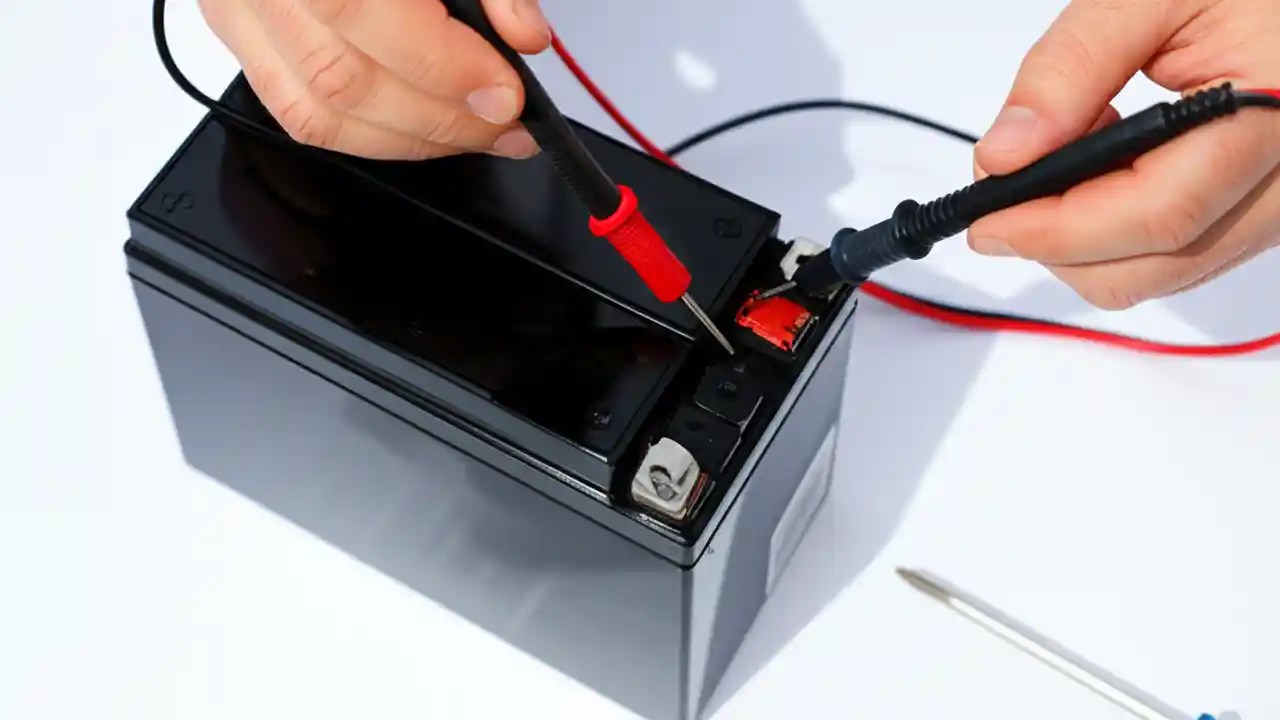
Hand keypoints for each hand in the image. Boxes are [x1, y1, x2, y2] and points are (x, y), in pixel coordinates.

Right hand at [198, 0, 549, 159]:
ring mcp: (237, 7)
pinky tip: (421, 127)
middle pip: (344, 80)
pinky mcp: (238, 33)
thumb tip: (523, 37)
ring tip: (474, 133)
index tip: (508, 95)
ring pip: (318, 113)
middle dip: (442, 120)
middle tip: (507, 127)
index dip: (445, 69)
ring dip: (410, 139)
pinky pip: (297, 114)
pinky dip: (369, 134)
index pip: (360, 14)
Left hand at [968, 0, 1279, 309]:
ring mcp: (1279, 206)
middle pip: (1153, 266)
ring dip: (1085, 237)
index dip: (1057, 233)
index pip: (1157, 215)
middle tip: (1004, 189)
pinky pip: (1179, 252)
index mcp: (1271, 117)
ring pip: (1160, 272)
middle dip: (1059, 243)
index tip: (986, 223)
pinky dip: (1118, 229)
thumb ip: (1071, 68)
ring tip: (1070, 151)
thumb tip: (1005, 155)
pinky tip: (1107, 164)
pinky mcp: (1261, 212)